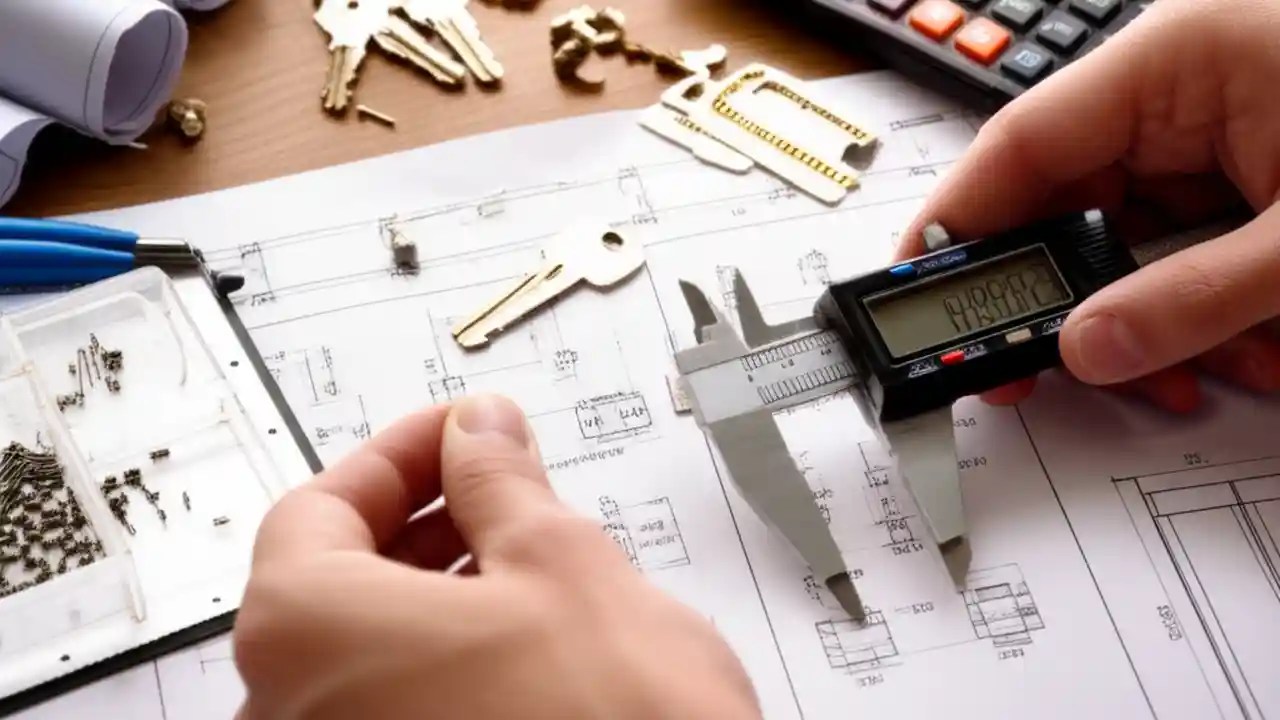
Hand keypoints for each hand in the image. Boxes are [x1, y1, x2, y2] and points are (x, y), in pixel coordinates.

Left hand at [231, 394, 759, 719]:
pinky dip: (438, 659)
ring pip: (364, 650)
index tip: (458, 433)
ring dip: (433, 589)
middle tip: (495, 484)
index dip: (400, 454)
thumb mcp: (559, 563)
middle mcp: (291, 711)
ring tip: (521, 561)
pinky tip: (516, 643)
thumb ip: (499, 481)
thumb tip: (480, 434)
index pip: (317, 508)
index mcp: (304, 632)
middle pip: (331, 580)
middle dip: (421, 520)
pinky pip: (390, 706)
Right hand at [896, 0, 1279, 411]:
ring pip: (1136, 240)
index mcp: (1180, 59)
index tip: (918, 290)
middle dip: (1079, 300)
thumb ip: (1193, 301)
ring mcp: (1222, 131)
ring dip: (1160, 321)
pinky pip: (1193, 248)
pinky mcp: (1256, 171)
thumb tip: (1088, 349)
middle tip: (1047, 373)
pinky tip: (1250, 349)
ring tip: (1209, 370)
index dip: (961, 221)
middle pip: (1074, 202)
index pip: (1025, 142)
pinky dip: (1210, 310)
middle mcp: (1187, 89)